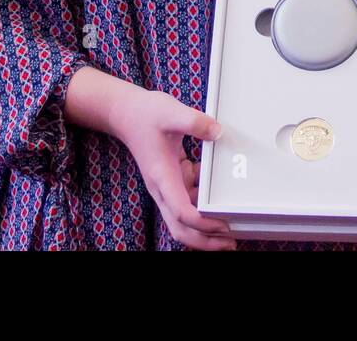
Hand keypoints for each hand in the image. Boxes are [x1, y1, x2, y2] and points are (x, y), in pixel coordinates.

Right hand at [112, 88, 235, 250]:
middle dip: (205, 241)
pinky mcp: (173, 179)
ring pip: (185, 218)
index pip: (181, 212)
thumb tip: (218, 133)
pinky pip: (189, 199)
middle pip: (181, 228)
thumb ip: (194, 122)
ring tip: (230, 227)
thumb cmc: (144, 115)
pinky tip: (219, 194)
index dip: (203, 224)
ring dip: (205, 227)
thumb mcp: (170, 112)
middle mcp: (164, 188)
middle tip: (230, 243)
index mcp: (162, 177)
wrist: (126, 114)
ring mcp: (168, 186)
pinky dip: (204, 203)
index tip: (223, 225)